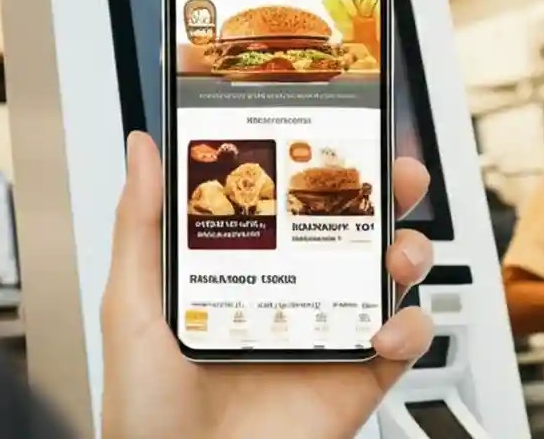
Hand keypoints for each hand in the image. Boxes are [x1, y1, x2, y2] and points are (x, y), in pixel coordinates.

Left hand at [100, 132, 435, 438]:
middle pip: (354, 228)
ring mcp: (327, 333)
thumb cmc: (147, 411)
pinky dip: (410, 327)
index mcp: (245, 270)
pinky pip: (405, 341)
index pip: (292, 204)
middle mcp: (292, 295)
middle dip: (387, 192)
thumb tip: (144, 150)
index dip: (321, 167)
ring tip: (394, 254)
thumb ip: (142, 225)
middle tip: (395, 174)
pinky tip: (383, 328)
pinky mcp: (357, 377)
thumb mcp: (132, 307)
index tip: (338, 132)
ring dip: (408, 251)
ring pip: (389, 275)